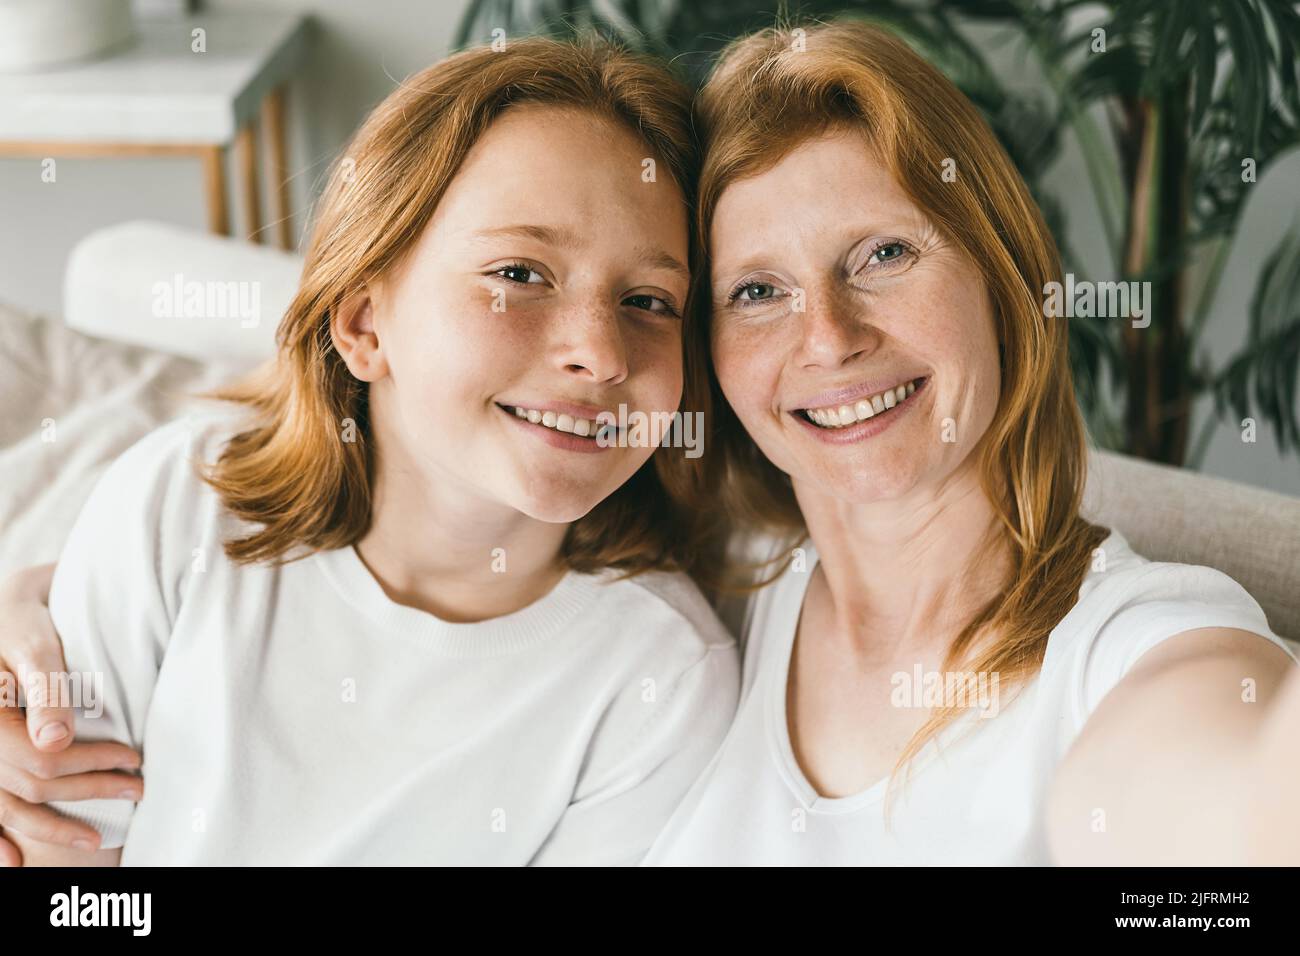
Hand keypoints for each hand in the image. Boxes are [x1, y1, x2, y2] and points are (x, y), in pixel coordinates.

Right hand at [0, 563, 142, 864]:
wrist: (6, 607)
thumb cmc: (21, 619)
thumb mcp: (35, 643)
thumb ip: (47, 690)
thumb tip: (58, 743)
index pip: (41, 758)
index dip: (90, 765)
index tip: (134, 761)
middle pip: (28, 784)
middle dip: (84, 794)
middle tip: (136, 791)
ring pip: (6, 805)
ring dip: (49, 828)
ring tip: (95, 841)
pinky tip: (16, 862)